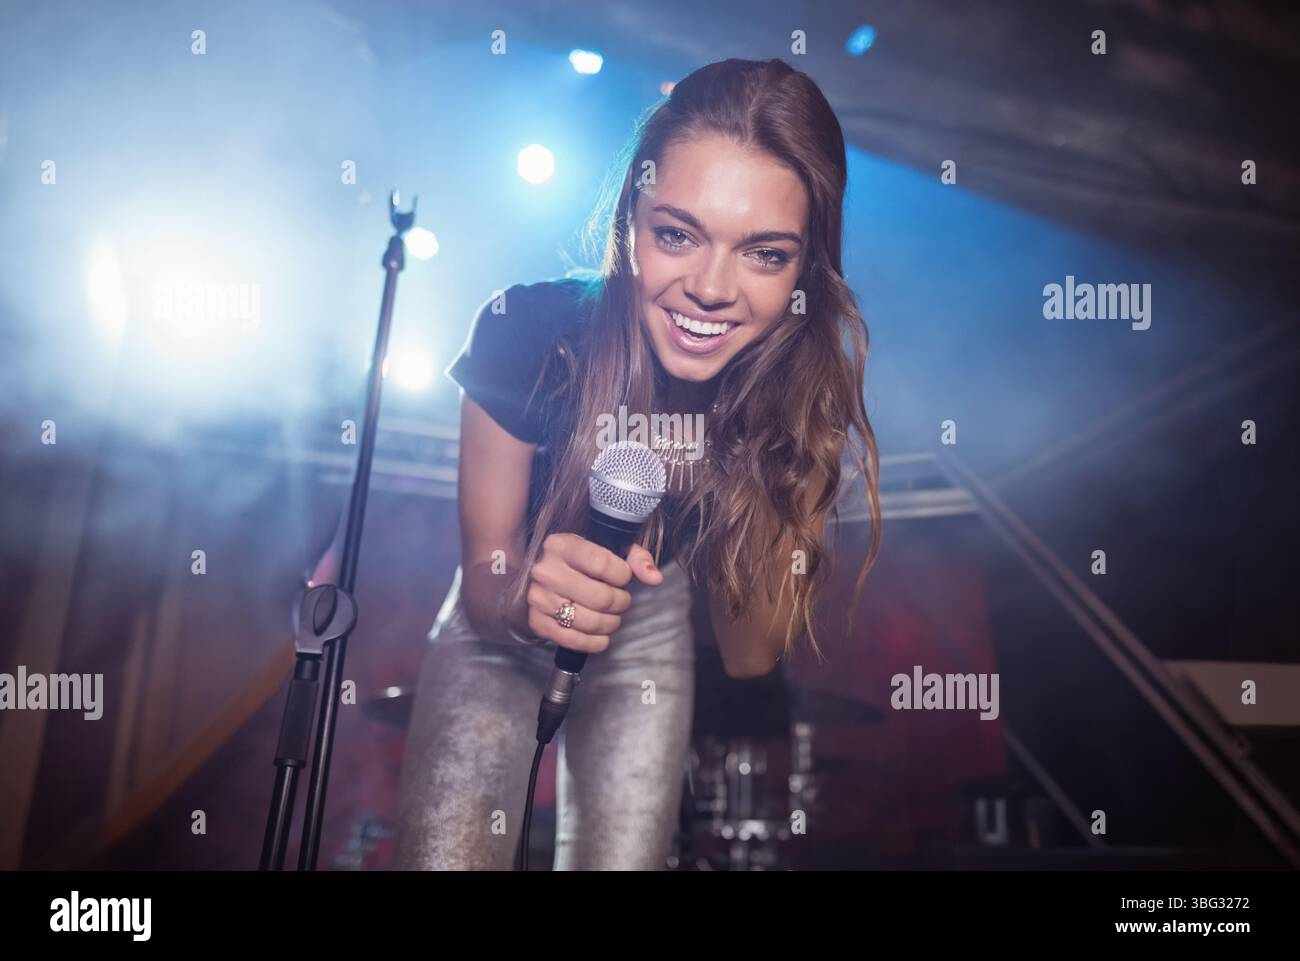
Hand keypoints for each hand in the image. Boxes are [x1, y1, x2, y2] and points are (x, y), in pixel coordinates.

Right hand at [522, 533, 662, 652]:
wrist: (546, 579)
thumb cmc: (583, 563)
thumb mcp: (608, 550)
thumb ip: (636, 558)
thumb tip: (654, 577)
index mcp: (561, 545)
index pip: (602, 564)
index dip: (622, 575)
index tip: (623, 577)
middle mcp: (545, 571)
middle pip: (600, 598)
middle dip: (621, 602)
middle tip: (621, 600)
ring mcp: (538, 598)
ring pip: (590, 622)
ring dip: (611, 623)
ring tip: (612, 616)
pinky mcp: (538, 623)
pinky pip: (576, 641)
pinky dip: (596, 642)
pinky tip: (602, 635)